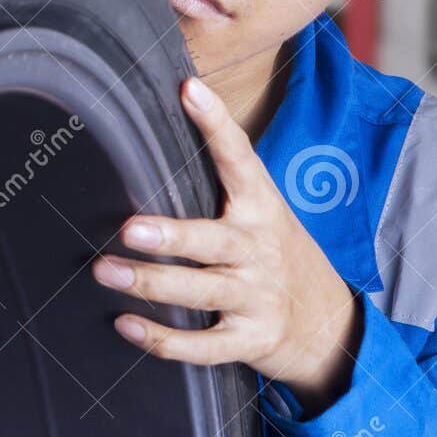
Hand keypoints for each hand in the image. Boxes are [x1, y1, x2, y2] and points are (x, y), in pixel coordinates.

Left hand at [90, 76, 362, 413]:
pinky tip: (125, 325)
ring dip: (150, 284)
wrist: (331, 327)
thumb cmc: (276, 255)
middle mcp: (258, 251)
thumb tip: (177, 108)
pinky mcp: (250, 341)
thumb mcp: (264, 212)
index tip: (190, 90)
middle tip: (130, 228)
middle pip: (212, 241)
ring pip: (200, 292)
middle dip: (172, 236)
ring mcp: (257, 298)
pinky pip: (203, 346)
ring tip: (104, 271)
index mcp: (261, 209)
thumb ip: (226, 177)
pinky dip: (163, 340)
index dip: (216, 125)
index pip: (241, 160)